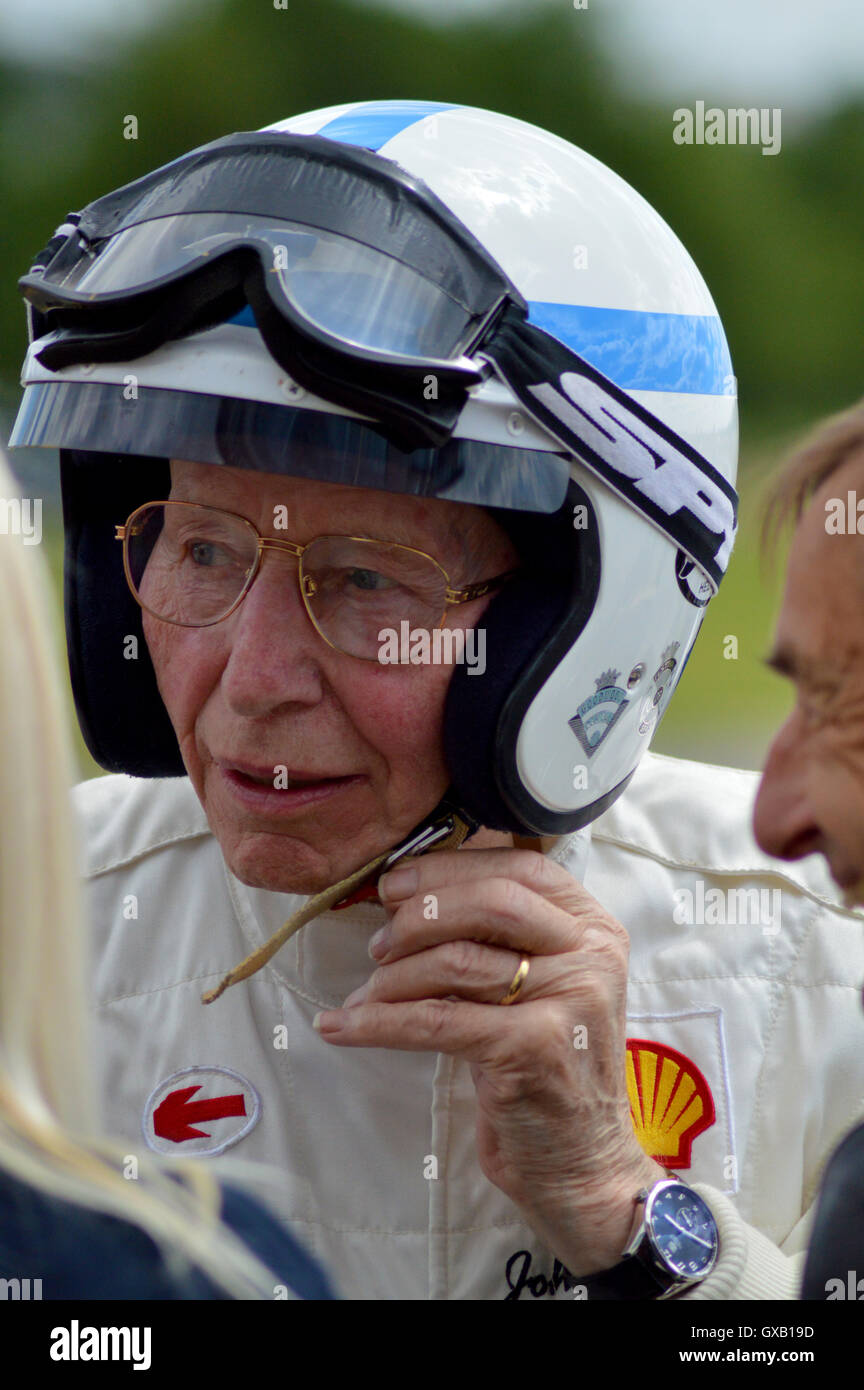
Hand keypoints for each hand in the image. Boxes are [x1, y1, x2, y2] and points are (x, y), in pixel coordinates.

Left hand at [313, 845, 664, 1274]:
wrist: (581, 1161)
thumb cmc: (546, 1064)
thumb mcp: (541, 984)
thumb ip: (500, 936)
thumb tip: (406, 893)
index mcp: (595, 929)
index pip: (521, 867)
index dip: (450, 867)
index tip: (397, 882)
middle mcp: (591, 957)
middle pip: (490, 902)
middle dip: (419, 914)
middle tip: (378, 943)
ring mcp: (568, 1003)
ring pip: (455, 961)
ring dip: (392, 977)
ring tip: (365, 995)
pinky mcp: (532, 1051)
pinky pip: (435, 1021)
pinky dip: (376, 1023)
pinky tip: (341, 1025)